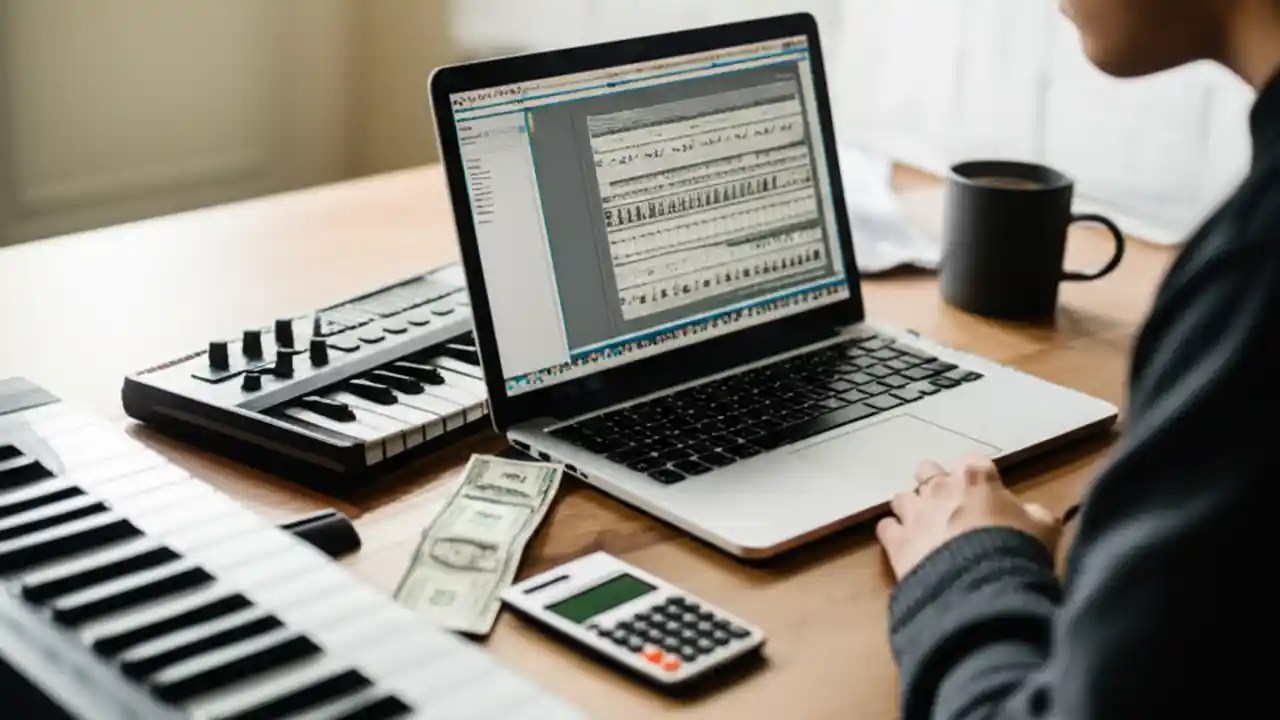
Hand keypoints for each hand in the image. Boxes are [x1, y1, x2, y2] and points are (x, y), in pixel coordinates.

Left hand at [875, 455, 1062, 580]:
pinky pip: (886, 527)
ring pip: (902, 497)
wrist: (980, 586)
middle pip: (928, 470)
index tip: (983, 491)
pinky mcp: (895, 540)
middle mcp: (940, 488)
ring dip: (911, 508)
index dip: (976, 476)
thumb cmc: (1016, 552)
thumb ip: (1035, 513)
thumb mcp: (1043, 530)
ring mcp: (914, 512)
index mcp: (975, 479)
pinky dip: (894, 533)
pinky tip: (904, 545)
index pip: (972, 461)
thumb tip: (1030, 511)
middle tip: (947, 505)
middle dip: (935, 484)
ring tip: (922, 526)